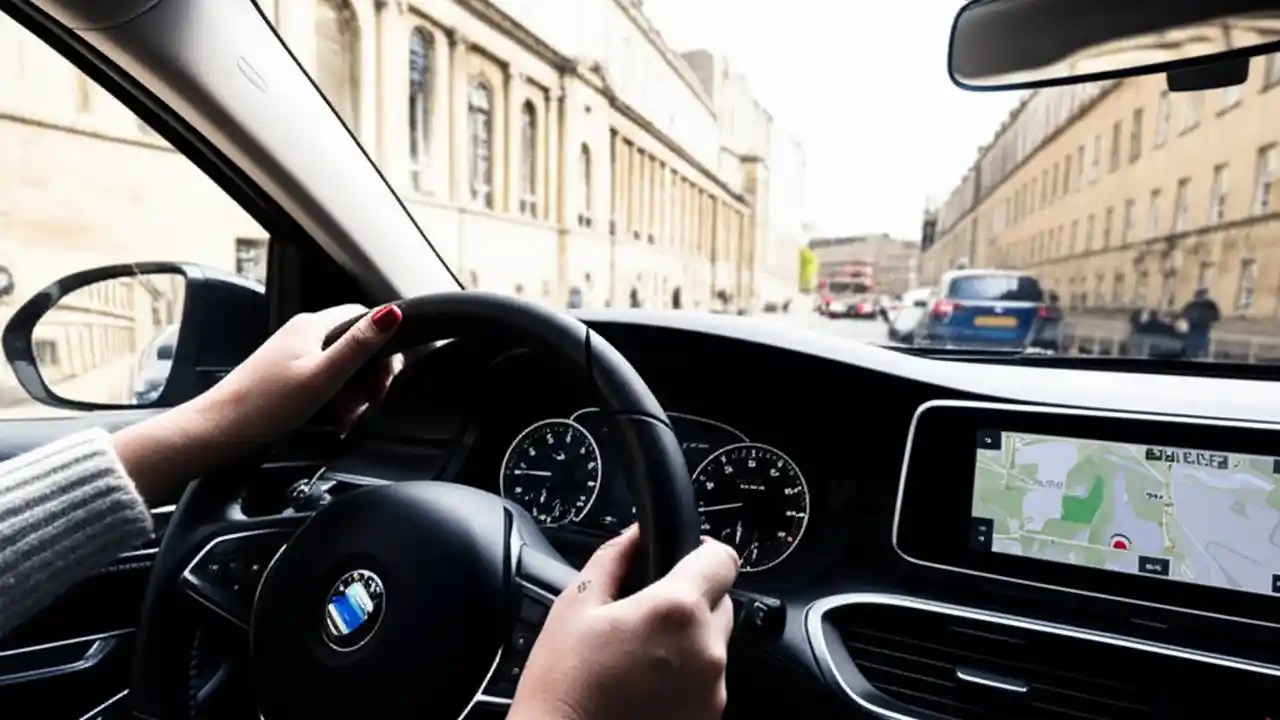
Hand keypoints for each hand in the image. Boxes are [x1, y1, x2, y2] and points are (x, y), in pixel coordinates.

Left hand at [114, 304, 402, 500]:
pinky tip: (331, 421)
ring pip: (343, 368)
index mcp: (313, 326)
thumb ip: (360, 345)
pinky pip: (326, 383)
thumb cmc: (266, 405)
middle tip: (363, 404)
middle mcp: (304, 335)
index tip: (385, 378)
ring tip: (343, 418)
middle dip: (368, 379)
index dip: (384, 346)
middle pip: (357, 347)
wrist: (218, 431)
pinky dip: (334, 402)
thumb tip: (393, 312)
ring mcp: (295, 355)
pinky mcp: (289, 377)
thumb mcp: (323, 375)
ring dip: (352, 395)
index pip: (365, 318)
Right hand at [509, 527, 739, 719]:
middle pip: (721, 602)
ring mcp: (712, 691)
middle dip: (690, 601)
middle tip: (646, 616)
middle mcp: (706, 651)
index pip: (724, 559)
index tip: (686, 555)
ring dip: (688, 642)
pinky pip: (708, 682)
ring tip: (640, 658)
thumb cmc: (562, 685)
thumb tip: (637, 533)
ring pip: (714, 645)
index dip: (705, 550)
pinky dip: (686, 678)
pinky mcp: (708, 719)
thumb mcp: (576, 604)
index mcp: (675, 611)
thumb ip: (615, 556)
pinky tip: (646, 686)